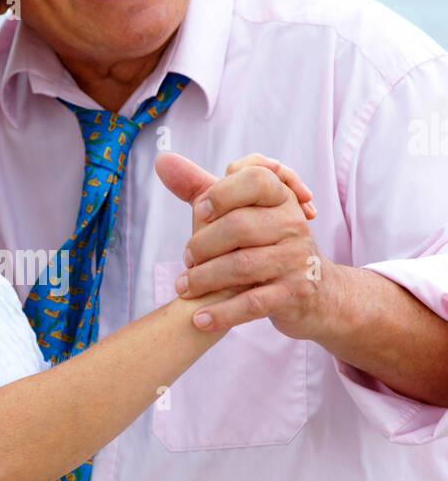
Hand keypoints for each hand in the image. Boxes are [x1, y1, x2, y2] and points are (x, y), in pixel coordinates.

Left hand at [155, 151, 334, 337]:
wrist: (318, 293)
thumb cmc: (267, 246)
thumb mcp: (241, 213)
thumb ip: (201, 188)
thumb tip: (162, 160)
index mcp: (281, 198)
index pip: (255, 179)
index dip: (222, 193)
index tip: (200, 211)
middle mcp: (294, 224)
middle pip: (240, 226)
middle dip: (203, 244)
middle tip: (186, 259)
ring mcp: (296, 260)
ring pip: (242, 265)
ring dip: (204, 279)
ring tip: (183, 287)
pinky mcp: (294, 294)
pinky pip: (253, 303)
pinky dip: (222, 313)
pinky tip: (198, 319)